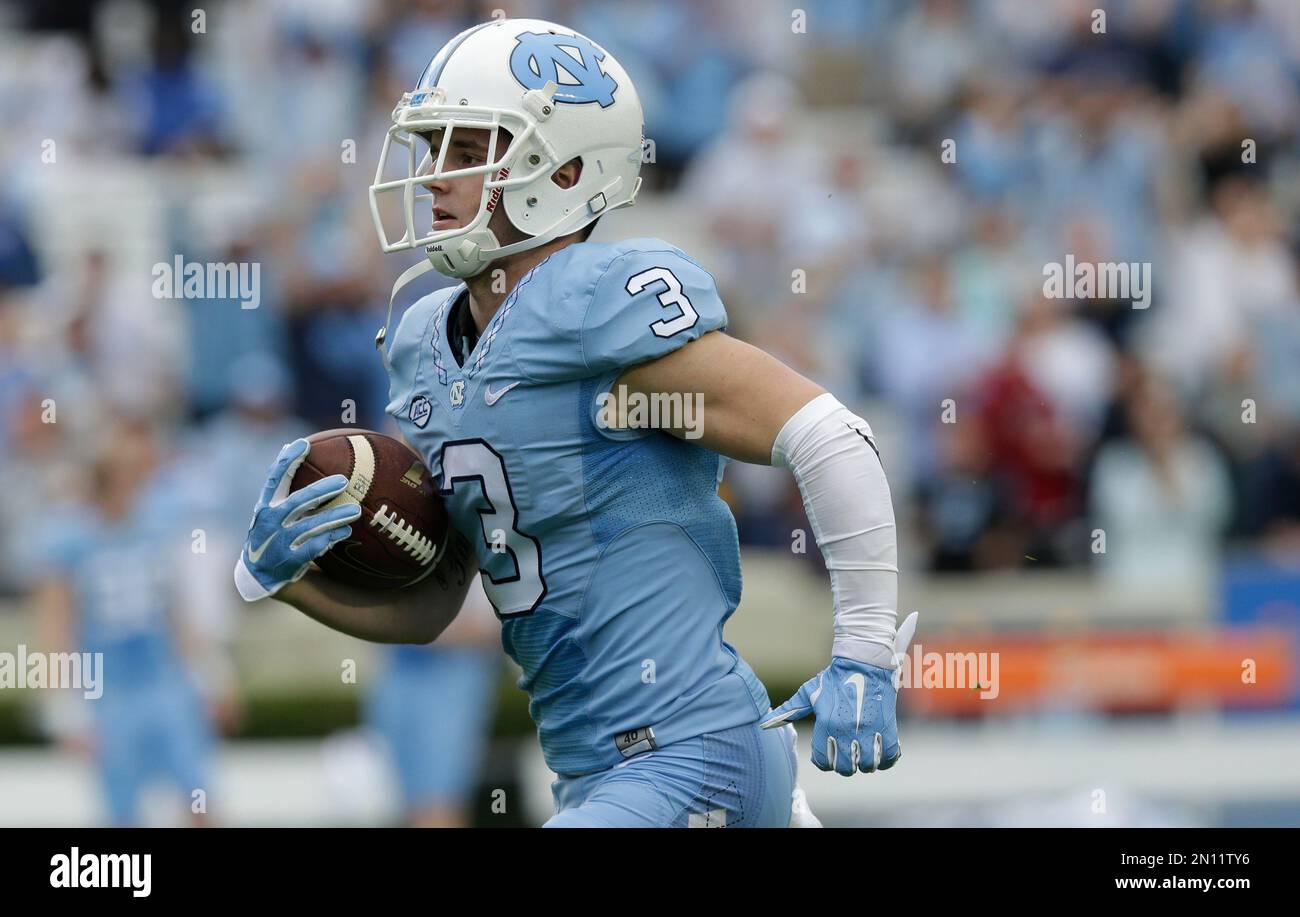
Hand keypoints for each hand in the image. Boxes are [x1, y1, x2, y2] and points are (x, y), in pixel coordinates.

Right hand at [233, 439, 360, 600]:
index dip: (287, 461)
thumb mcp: (268, 509)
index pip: (274, 479)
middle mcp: (270, 522)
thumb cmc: (269, 532)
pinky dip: (331, 538)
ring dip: (335, 516)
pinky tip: (346, 531)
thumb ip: (280, 484)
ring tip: (356, 510)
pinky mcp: (290, 560)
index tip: (303, 443)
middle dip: (321, 490)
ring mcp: (280, 542)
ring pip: (311, 526)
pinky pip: (315, 547)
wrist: (257, 574)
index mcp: (264, 506)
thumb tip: (289, 445)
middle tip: (344, 481)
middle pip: (297, 502)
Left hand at [761, 612, 917, 775]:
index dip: (823, 762)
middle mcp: (848, 730)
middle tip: (844, 758)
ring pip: (868, 766)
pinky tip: (878, 754)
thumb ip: (788, 711)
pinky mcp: (888, 727)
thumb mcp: (808, 694)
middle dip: (843, 766)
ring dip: (864, 764)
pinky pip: (889, 757)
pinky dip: (885, 761)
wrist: (863, 662)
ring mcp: (870, 730)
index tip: (826, 756)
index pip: (822, 761)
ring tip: (861, 755)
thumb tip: (764, 723)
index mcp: (827, 724)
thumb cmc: (833, 679)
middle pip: (845, 768)